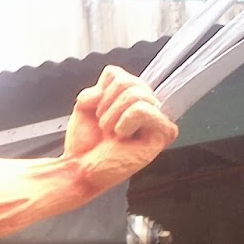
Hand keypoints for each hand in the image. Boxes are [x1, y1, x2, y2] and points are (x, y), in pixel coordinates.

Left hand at [63, 65, 177, 183]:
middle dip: (106, 105)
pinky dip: (125, 122)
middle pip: (127, 82)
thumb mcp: (84, 107)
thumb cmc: (85, 145)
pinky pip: (143, 110)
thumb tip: (104, 92)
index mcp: (131, 97)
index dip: (99, 93)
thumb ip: (95, 91)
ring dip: (113, 116)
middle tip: (104, 127)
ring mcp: (157, 119)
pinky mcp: (163, 134)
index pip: (116, 74)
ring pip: (136, 94)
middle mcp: (147, 105)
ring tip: (112, 133)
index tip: (97, 115)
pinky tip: (122, 137)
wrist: (80, 169)